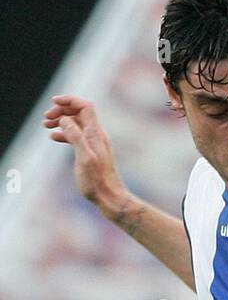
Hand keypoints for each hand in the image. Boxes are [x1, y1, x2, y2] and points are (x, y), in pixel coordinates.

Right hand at [43, 94, 127, 216]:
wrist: (110, 198)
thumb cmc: (97, 182)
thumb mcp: (84, 159)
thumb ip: (75, 137)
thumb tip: (65, 119)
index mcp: (96, 134)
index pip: (85, 106)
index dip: (70, 100)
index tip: (53, 102)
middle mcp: (97, 136)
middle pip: (79, 112)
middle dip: (62, 110)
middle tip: (46, 118)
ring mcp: (94, 144)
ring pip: (76, 124)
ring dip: (61, 121)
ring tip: (46, 125)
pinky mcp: (91, 152)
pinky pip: (77, 136)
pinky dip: (64, 133)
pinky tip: (53, 137)